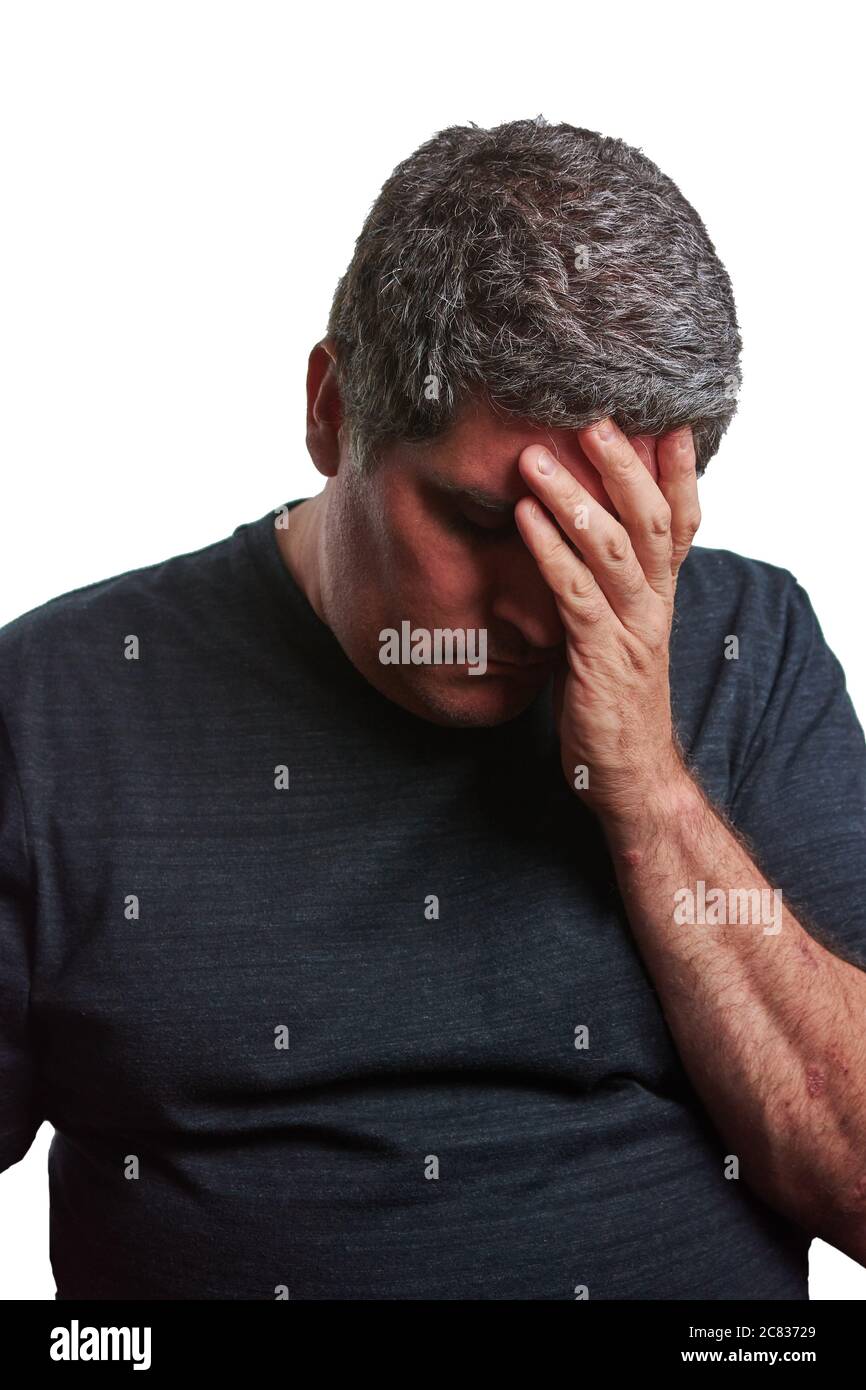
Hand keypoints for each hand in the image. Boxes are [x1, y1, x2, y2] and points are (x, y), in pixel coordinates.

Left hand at [513, 418, 699, 826]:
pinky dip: (550, 552)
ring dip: (573, 499)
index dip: (678, 473)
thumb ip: (602, 588)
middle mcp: (655, 605)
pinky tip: (525, 520)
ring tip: (536, 458)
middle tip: (591, 419)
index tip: (669, 421)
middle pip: (650, 522)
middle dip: (622, 467)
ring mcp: (632, 630)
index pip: (681, 522)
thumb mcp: (614, 634)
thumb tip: (566, 539)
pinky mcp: (601, 658)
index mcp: (660, 596)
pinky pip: (576, 595)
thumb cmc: (614, 701)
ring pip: (613, 550)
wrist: (630, 777)